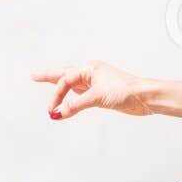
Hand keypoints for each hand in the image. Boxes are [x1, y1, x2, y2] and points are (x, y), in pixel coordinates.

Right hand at [33, 61, 148, 119]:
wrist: (146, 97)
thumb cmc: (126, 91)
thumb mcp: (97, 97)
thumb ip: (75, 106)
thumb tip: (57, 113)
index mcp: (90, 68)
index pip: (64, 81)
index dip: (56, 96)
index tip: (52, 110)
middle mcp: (92, 73)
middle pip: (65, 75)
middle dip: (49, 77)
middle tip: (34, 77)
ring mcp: (96, 83)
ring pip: (73, 84)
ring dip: (60, 86)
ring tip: (47, 82)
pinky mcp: (102, 94)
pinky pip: (81, 94)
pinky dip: (72, 96)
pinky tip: (69, 97)